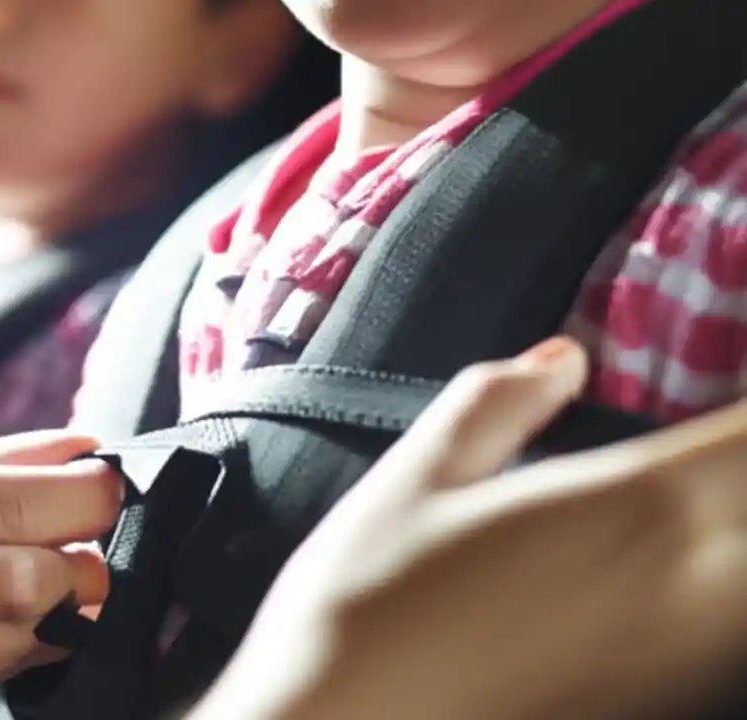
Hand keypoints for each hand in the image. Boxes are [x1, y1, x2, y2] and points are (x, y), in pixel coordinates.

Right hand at [0, 430, 119, 719]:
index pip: (20, 496)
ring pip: (26, 623)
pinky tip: (20, 629)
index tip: (110, 495)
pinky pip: (6, 663)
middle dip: (83, 565)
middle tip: (85, 558)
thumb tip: (90, 447)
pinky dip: (37, 644)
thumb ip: (4, 461)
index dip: (91, 499)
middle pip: (30, 570)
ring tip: (49, 593)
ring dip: (63, 609)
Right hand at [193, 337, 746, 719]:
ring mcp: (663, 650)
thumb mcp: (415, 474)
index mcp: (621, 503)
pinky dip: (722, 588)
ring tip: (714, 491)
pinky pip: (719, 633)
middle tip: (722, 441)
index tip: (734, 400)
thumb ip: (496, 402)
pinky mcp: (636, 693)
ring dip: (740, 523)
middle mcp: (669, 581)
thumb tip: (559, 360)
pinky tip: (693, 570)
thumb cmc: (361, 606)